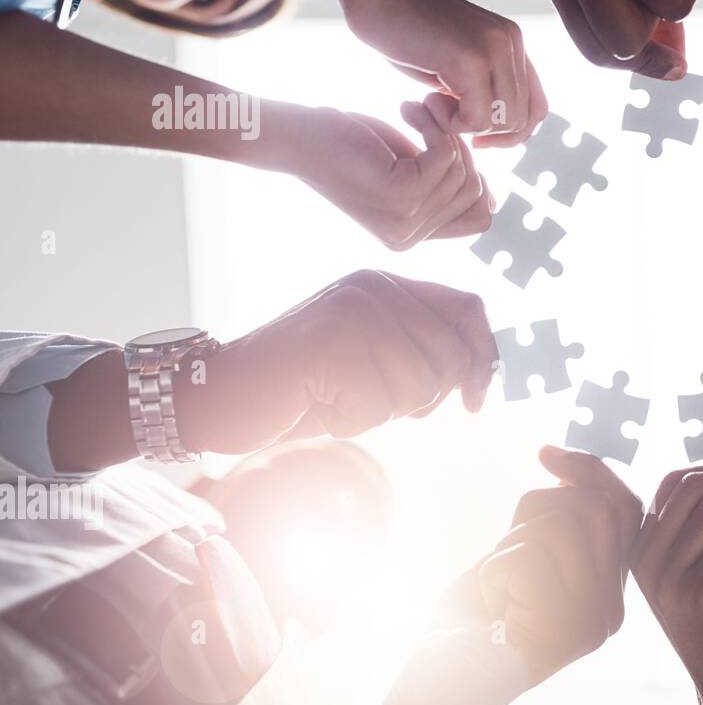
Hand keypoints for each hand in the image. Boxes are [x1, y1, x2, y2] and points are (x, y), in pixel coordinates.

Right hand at [177, 269, 496, 452]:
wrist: (216, 395)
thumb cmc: (299, 389)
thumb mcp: (372, 363)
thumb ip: (419, 353)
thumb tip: (481, 374)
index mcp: (387, 283)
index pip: (468, 307)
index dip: (484, 357)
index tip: (476, 402)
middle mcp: (375, 287)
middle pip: (451, 357)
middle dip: (420, 399)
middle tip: (366, 400)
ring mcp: (355, 310)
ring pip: (421, 385)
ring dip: (381, 411)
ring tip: (335, 397)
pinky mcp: (335, 342)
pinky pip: (380, 404)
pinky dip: (351, 420)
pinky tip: (318, 405)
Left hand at [286, 103, 491, 249]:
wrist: (297, 137)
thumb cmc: (350, 146)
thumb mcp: (409, 172)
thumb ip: (445, 190)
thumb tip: (493, 200)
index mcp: (411, 239)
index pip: (479, 220)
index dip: (476, 178)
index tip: (449, 143)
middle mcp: (408, 240)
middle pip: (475, 194)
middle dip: (461, 148)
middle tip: (430, 115)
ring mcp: (404, 222)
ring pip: (462, 173)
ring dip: (444, 129)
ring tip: (416, 108)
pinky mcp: (400, 195)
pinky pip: (445, 157)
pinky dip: (434, 126)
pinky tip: (409, 109)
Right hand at [343, 0, 547, 146]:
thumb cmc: (402, 27)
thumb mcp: (453, 62)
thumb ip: (480, 87)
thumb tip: (493, 126)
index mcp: (510, 43)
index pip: (536, 106)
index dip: (512, 133)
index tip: (477, 136)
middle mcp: (510, 43)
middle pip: (523, 118)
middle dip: (487, 133)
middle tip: (446, 115)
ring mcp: (494, 49)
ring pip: (504, 121)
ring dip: (465, 126)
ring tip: (433, 103)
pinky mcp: (471, 59)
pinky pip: (476, 118)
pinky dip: (450, 123)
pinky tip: (426, 99)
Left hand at [467, 447, 643, 685]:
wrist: (450, 672)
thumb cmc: (481, 610)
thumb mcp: (531, 553)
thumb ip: (565, 521)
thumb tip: (576, 465)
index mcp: (610, 590)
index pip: (628, 510)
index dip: (592, 470)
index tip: (548, 454)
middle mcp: (611, 608)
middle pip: (594, 508)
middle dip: (540, 507)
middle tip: (508, 546)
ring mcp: (591, 619)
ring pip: (561, 525)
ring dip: (514, 540)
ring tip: (500, 581)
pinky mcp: (563, 626)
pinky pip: (528, 557)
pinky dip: (495, 567)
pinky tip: (492, 602)